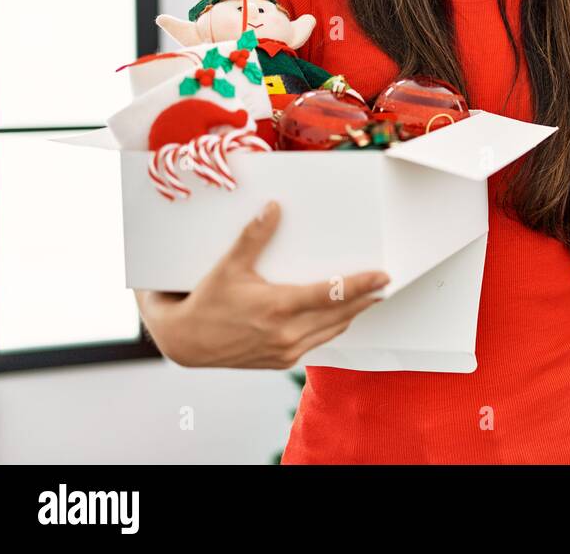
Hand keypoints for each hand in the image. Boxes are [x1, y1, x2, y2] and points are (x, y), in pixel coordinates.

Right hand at [134, 202, 389, 369]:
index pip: (330, 294)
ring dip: (352, 314)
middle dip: (365, 299)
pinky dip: (331, 327)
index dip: (361, 285)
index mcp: (277, 308)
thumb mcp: (228, 266)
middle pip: (340, 314)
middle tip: (386, 284)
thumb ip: (253, 237)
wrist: (184, 343)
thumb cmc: (206, 301)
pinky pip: (316, 342)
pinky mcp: (280, 361)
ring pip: (331, 330)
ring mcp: (285, 351)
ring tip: (370, 297)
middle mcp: (285, 334)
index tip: (384, 276)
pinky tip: (338, 316)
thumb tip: (274, 207)